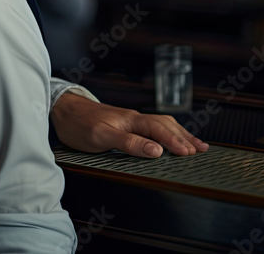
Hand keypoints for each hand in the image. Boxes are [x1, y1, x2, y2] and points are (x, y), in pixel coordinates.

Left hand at [51, 93, 209, 157]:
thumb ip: (129, 143)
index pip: (159, 130)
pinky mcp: (125, 124)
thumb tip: (156, 150)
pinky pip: (152, 127)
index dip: (175, 142)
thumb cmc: (78, 124)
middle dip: (184, 138)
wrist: (62, 110)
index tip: (189, 153)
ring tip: (196, 144)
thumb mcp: (101, 136)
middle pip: (165, 126)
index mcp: (131, 120)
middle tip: (201, 150)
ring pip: (161, 125)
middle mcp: (134, 118)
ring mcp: (130, 120)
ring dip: (179, 134)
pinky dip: (166, 132)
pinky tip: (170, 137)